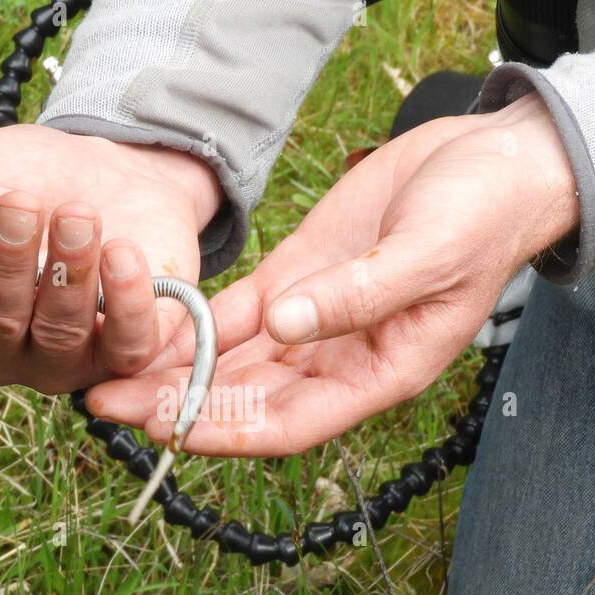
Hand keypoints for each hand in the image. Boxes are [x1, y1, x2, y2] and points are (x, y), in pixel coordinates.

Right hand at [0, 124, 222, 393]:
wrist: (106, 167)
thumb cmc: (20, 179)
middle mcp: (3, 348)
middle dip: (6, 261)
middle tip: (19, 202)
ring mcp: (65, 358)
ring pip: (61, 333)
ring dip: (68, 271)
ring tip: (77, 213)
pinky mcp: (125, 351)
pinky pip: (127, 350)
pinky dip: (126, 301)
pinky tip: (120, 251)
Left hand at [87, 93, 578, 455]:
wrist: (495, 163)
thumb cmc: (481, 214)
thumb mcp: (429, 254)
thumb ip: (360, 296)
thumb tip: (285, 329)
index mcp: (377, 374)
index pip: (285, 423)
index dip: (222, 431)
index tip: (160, 428)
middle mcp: (336, 361)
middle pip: (243, 401)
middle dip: (174, 406)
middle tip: (100, 400)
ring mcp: (312, 321)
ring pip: (230, 362)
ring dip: (171, 371)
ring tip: (102, 370)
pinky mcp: (296, 279)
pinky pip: (235, 315)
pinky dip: (192, 323)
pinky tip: (143, 324)